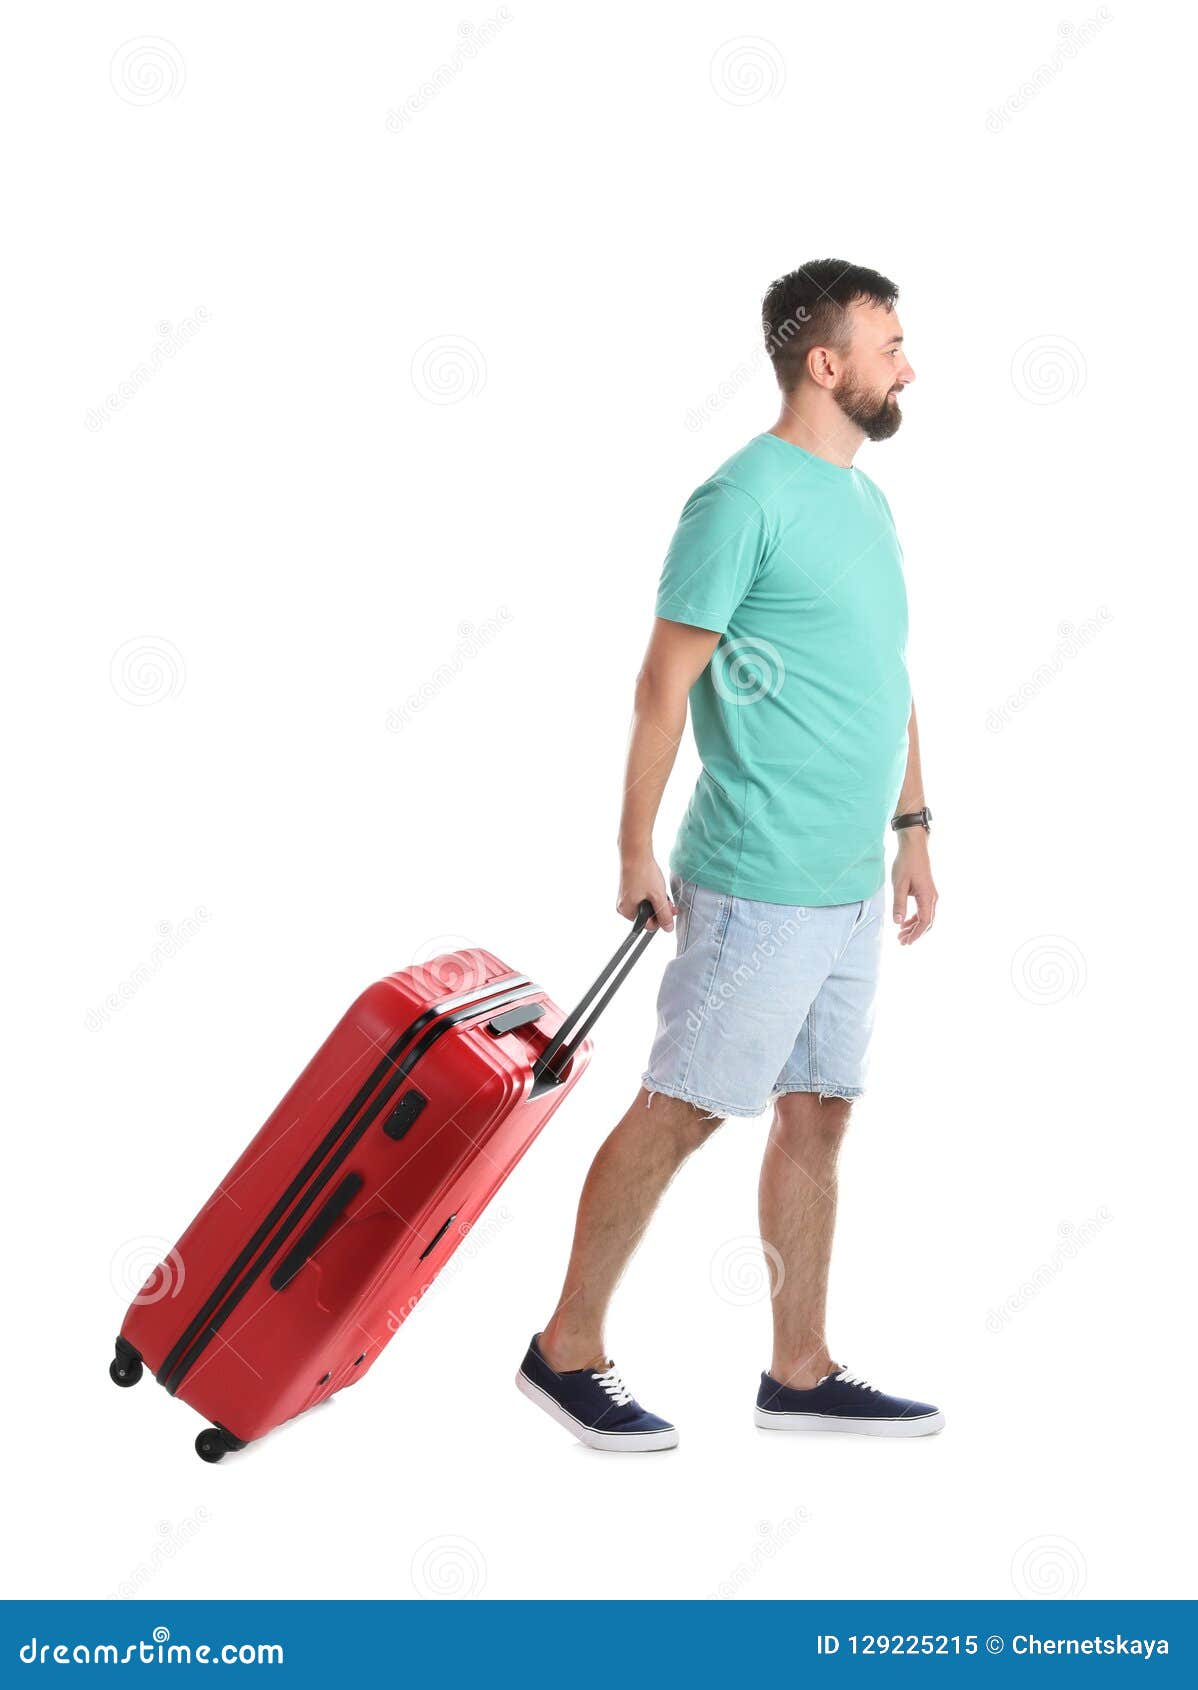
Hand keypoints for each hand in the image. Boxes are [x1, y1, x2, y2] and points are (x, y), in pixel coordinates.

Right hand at [617, 854, 674, 931]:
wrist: (636, 852)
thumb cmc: (643, 873)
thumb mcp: (658, 897)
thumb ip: (664, 915)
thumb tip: (668, 928)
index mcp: (627, 911)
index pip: (647, 925)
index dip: (661, 920)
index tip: (670, 912)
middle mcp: (623, 905)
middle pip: (646, 915)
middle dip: (660, 909)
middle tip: (670, 902)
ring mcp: (625, 896)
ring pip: (645, 905)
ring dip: (656, 901)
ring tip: (662, 891)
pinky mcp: (628, 888)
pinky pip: (641, 897)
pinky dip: (650, 894)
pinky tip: (655, 886)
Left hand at [891, 830, 936, 944]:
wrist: (913, 847)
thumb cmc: (906, 863)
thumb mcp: (899, 884)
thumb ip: (898, 903)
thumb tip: (897, 922)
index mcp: (927, 897)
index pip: (925, 922)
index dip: (916, 934)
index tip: (906, 942)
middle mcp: (932, 898)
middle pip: (927, 922)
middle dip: (914, 934)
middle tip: (901, 942)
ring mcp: (930, 895)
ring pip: (925, 917)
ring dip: (914, 927)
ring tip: (900, 935)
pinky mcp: (926, 892)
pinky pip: (923, 910)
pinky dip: (914, 918)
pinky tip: (904, 922)